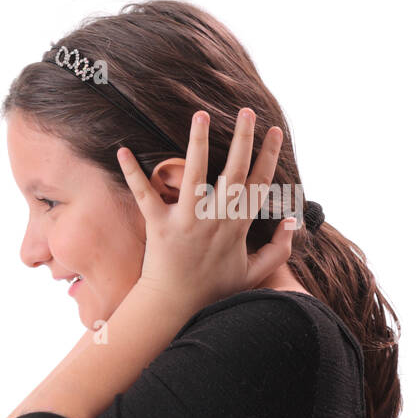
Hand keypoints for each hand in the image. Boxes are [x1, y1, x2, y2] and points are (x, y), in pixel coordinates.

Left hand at [117, 107, 293, 312]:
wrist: (175, 306)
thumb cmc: (214, 289)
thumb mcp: (255, 272)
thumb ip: (279, 248)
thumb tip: (293, 221)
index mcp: (238, 226)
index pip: (259, 183)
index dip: (268, 155)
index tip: (274, 131)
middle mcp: (214, 218)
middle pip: (233, 171)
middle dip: (243, 139)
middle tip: (247, 111)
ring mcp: (186, 220)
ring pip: (194, 174)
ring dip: (198, 142)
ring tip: (200, 114)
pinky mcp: (158, 225)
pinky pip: (144, 195)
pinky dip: (132, 173)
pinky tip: (123, 150)